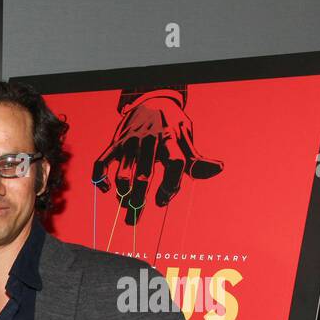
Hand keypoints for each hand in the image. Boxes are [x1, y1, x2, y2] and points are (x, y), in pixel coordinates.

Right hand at [91, 89, 221, 224]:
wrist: (150, 100)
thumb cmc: (171, 124)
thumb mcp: (186, 137)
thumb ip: (196, 158)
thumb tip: (218, 169)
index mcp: (170, 139)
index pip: (175, 165)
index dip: (170, 187)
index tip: (162, 200)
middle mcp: (149, 141)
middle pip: (144, 176)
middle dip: (139, 201)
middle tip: (134, 219)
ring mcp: (130, 142)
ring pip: (123, 175)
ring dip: (122, 195)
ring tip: (125, 204)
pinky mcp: (115, 143)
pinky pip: (101, 164)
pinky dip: (100, 180)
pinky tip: (107, 190)